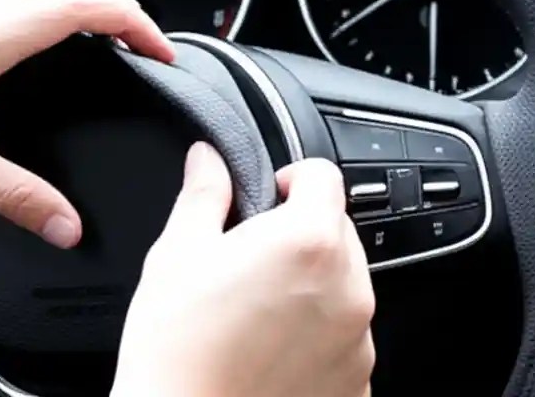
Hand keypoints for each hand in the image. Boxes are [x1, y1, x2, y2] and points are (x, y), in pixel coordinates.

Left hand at [0, 0, 174, 247]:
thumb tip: (62, 223)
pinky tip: (28, 53)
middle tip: (138, 44)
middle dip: (117, 6)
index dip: (139, 24)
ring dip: (77, 4)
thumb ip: (13, 195)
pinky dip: (41, 11)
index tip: (161, 51)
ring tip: (94, 46)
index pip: (90, 5)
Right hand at [112, 144, 374, 396]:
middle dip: (300, 234)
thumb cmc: (177, 350)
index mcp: (307, 240)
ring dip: (312, 286)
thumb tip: (208, 160)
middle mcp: (347, 287)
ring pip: (344, 286)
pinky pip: (344, 339)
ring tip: (256, 312)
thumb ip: (202, 195)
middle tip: (250, 262)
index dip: (290, 178)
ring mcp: (358, 340)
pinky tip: (270, 348)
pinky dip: (317, 336)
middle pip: (337, 231)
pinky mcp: (356, 382)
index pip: (323, 175)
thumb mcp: (177, 255)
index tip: (268, 197)